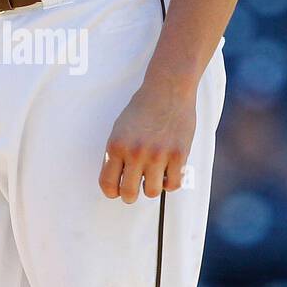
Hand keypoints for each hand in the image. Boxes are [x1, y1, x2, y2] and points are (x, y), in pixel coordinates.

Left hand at [99, 81, 197, 203]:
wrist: (167, 90)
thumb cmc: (142, 108)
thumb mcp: (120, 128)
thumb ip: (118, 153)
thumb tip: (118, 179)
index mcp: (116, 145)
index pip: (107, 183)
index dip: (111, 192)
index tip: (116, 192)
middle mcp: (135, 152)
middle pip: (129, 193)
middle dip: (129, 196)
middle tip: (133, 192)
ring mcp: (158, 155)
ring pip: (152, 192)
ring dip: (151, 188)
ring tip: (152, 176)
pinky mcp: (179, 156)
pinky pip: (173, 185)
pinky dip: (170, 182)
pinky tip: (168, 171)